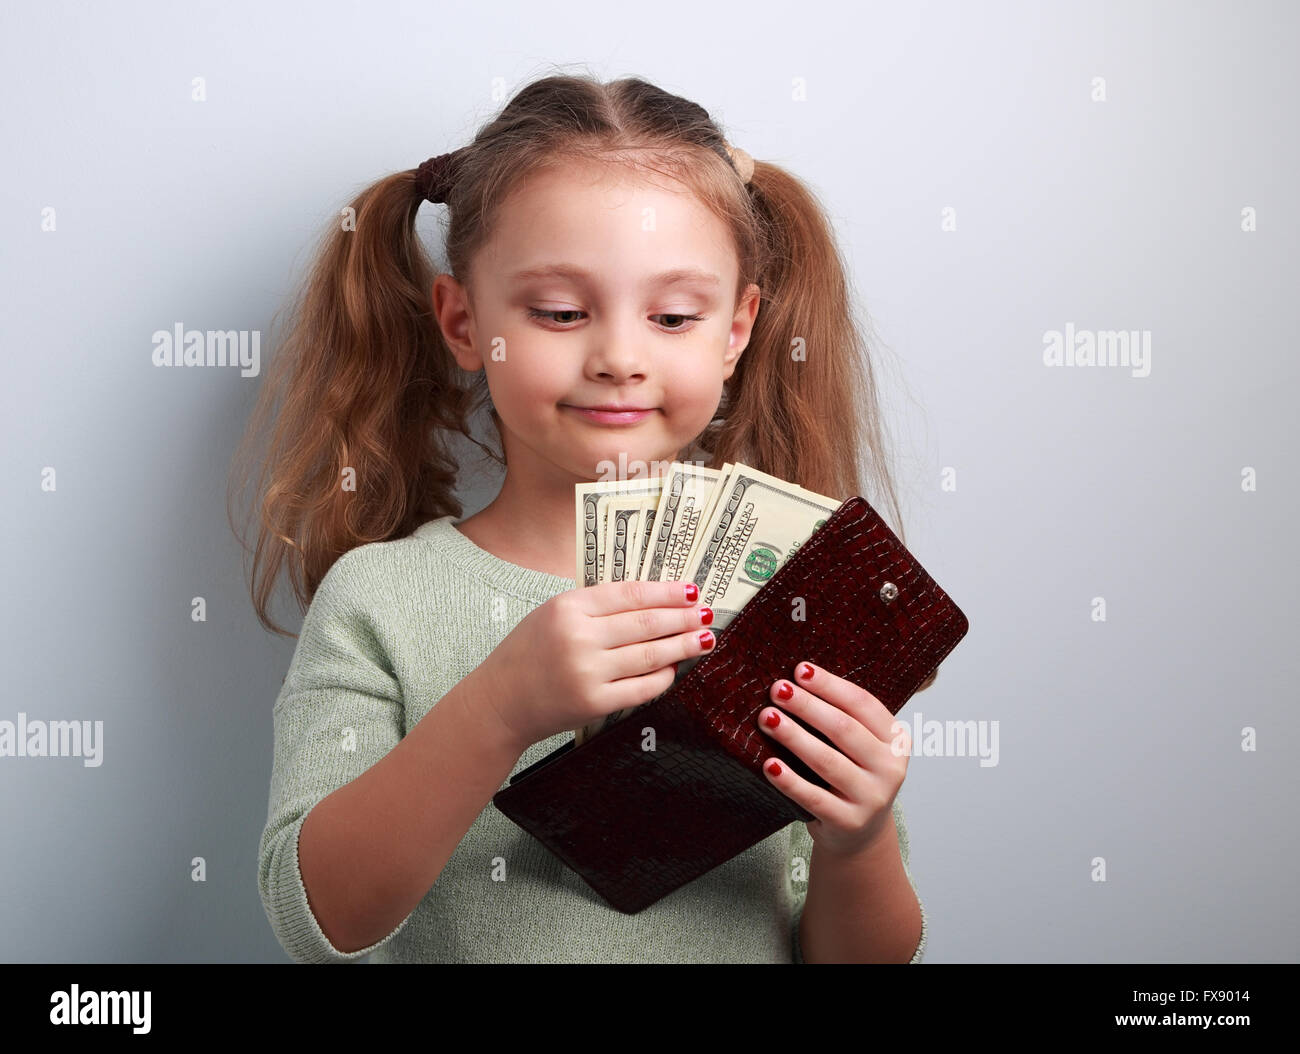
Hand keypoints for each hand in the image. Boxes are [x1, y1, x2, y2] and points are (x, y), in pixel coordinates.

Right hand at [476, 579, 716, 752]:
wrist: (500, 702)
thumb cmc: (528, 653)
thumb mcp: (552, 613)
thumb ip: (594, 605)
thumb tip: (651, 600)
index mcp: (568, 607)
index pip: (629, 594)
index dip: (665, 592)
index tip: (690, 591)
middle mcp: (579, 637)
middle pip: (646, 623)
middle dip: (683, 617)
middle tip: (706, 614)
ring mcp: (587, 672)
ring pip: (650, 655)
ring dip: (683, 646)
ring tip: (704, 639)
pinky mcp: (594, 702)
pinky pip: (642, 688)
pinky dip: (663, 677)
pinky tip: (675, 668)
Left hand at [755, 660, 910, 858]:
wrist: (860, 833)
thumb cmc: (852, 775)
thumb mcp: (862, 746)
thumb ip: (842, 717)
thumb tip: (797, 680)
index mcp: (896, 740)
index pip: (863, 705)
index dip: (830, 685)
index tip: (800, 670)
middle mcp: (890, 768)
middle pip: (844, 729)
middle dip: (807, 706)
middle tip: (777, 689)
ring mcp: (872, 797)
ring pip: (827, 761)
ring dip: (794, 737)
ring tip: (767, 718)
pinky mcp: (849, 821)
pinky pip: (813, 797)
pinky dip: (789, 780)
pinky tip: (769, 765)